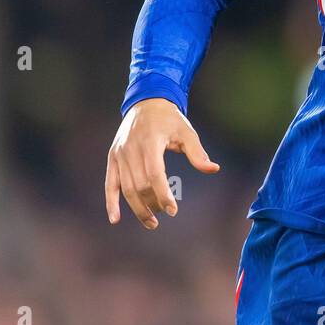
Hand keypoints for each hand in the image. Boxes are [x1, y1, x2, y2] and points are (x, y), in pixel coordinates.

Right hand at [106, 98, 219, 228]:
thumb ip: (197, 152)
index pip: (154, 174)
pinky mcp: (113, 157)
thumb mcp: (186, 131)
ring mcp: (119, 154)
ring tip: (151, 222)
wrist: (146, 102)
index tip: (173, 211)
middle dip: (152, 204)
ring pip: (126, 188)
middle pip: (140, 185)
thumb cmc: (169, 119)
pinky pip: (110, 183)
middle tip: (166, 214)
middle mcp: (131, 149)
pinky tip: (115, 219)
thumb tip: (214, 169)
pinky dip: (111, 202)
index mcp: (150, 142)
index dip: (163, 194)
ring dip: (137, 208)